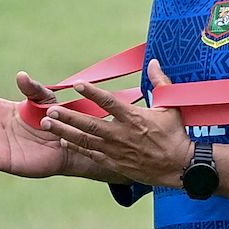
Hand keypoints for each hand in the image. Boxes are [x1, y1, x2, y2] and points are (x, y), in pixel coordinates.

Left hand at [38, 59, 191, 186]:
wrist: (181, 166)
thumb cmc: (175, 134)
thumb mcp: (170, 106)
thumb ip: (160, 83)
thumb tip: (154, 62)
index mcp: (134, 118)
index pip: (110, 102)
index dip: (93, 93)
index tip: (77, 84)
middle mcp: (122, 134)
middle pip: (91, 124)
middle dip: (69, 117)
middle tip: (51, 111)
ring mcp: (117, 150)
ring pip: (86, 140)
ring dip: (65, 132)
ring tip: (47, 124)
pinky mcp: (115, 163)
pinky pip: (91, 154)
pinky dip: (76, 147)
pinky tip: (63, 140)